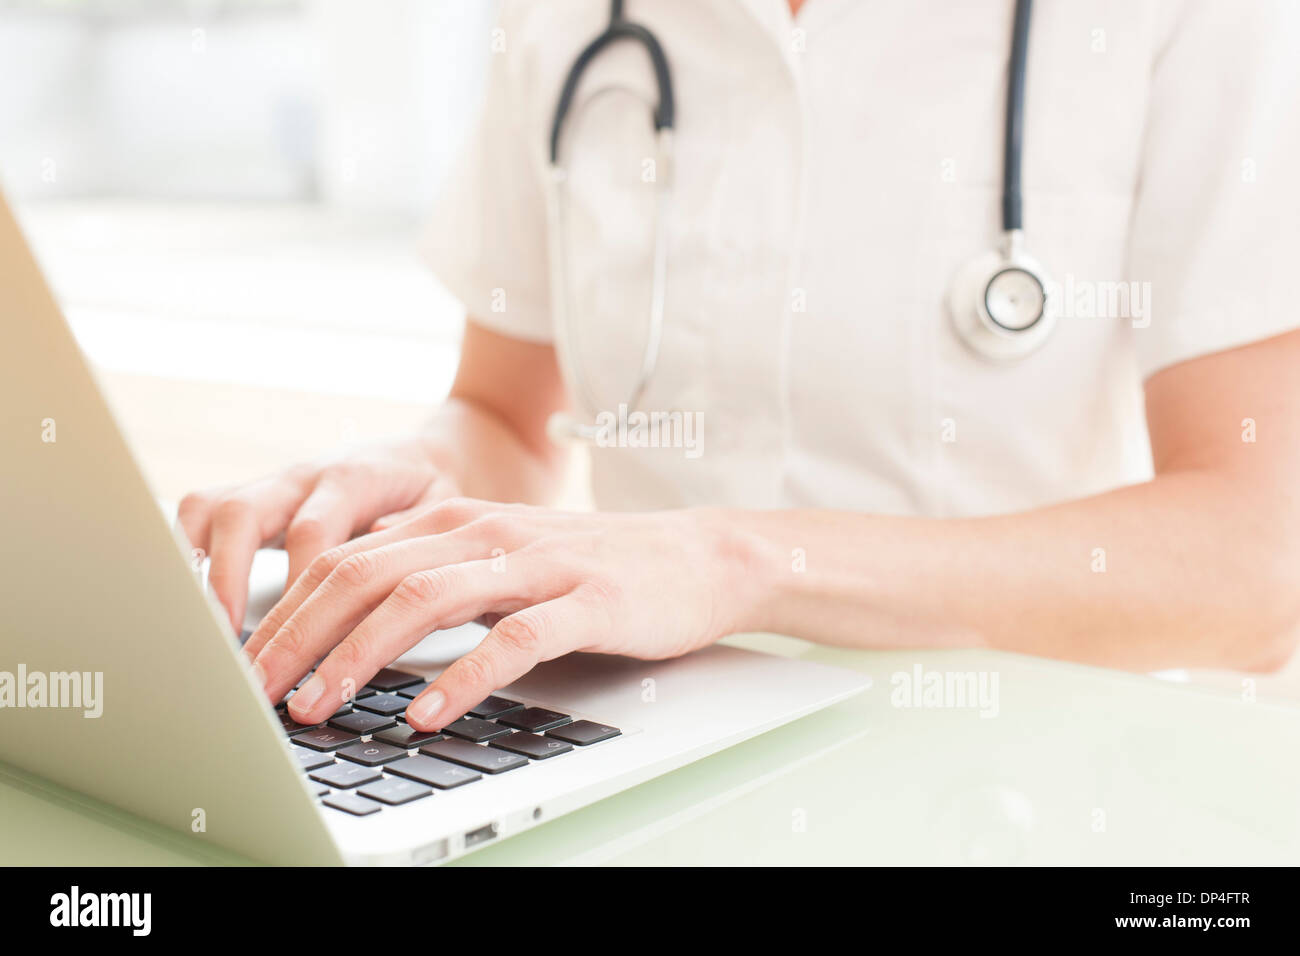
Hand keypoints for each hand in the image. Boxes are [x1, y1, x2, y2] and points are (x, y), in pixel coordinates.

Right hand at [177, 438, 459, 632]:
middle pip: (244, 514)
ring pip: (212, 508)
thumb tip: (388, 562)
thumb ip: (419, 532)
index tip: (297, 637)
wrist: (426, 452)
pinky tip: (194, 604)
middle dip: (228, 579)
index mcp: (352, 477)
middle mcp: (303, 475)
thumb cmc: (433, 488)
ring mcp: (275, 484)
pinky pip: (204, 513)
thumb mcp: (446, 505)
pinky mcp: (258, 495)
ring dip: (200, 568)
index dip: (297, 582)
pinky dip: (190, 555)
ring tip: (204, 630)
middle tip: (229, 641)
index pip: (311, 530)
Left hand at [242, 498, 761, 729]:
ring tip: (321, 706)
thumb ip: (432, 563)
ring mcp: (536, 565)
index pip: (347, 562)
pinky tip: (427, 712)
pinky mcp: (585, 602)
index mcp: (455, 520)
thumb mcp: (501, 552)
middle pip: (367, 577)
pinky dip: (462, 677)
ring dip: (361, 657)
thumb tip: (354, 585)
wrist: (697, 557)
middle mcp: (484, 532)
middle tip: (258, 695)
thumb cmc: (593, 565)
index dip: (288, 616)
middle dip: (301, 638)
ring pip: (424, 600)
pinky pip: (512, 640)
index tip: (247, 667)